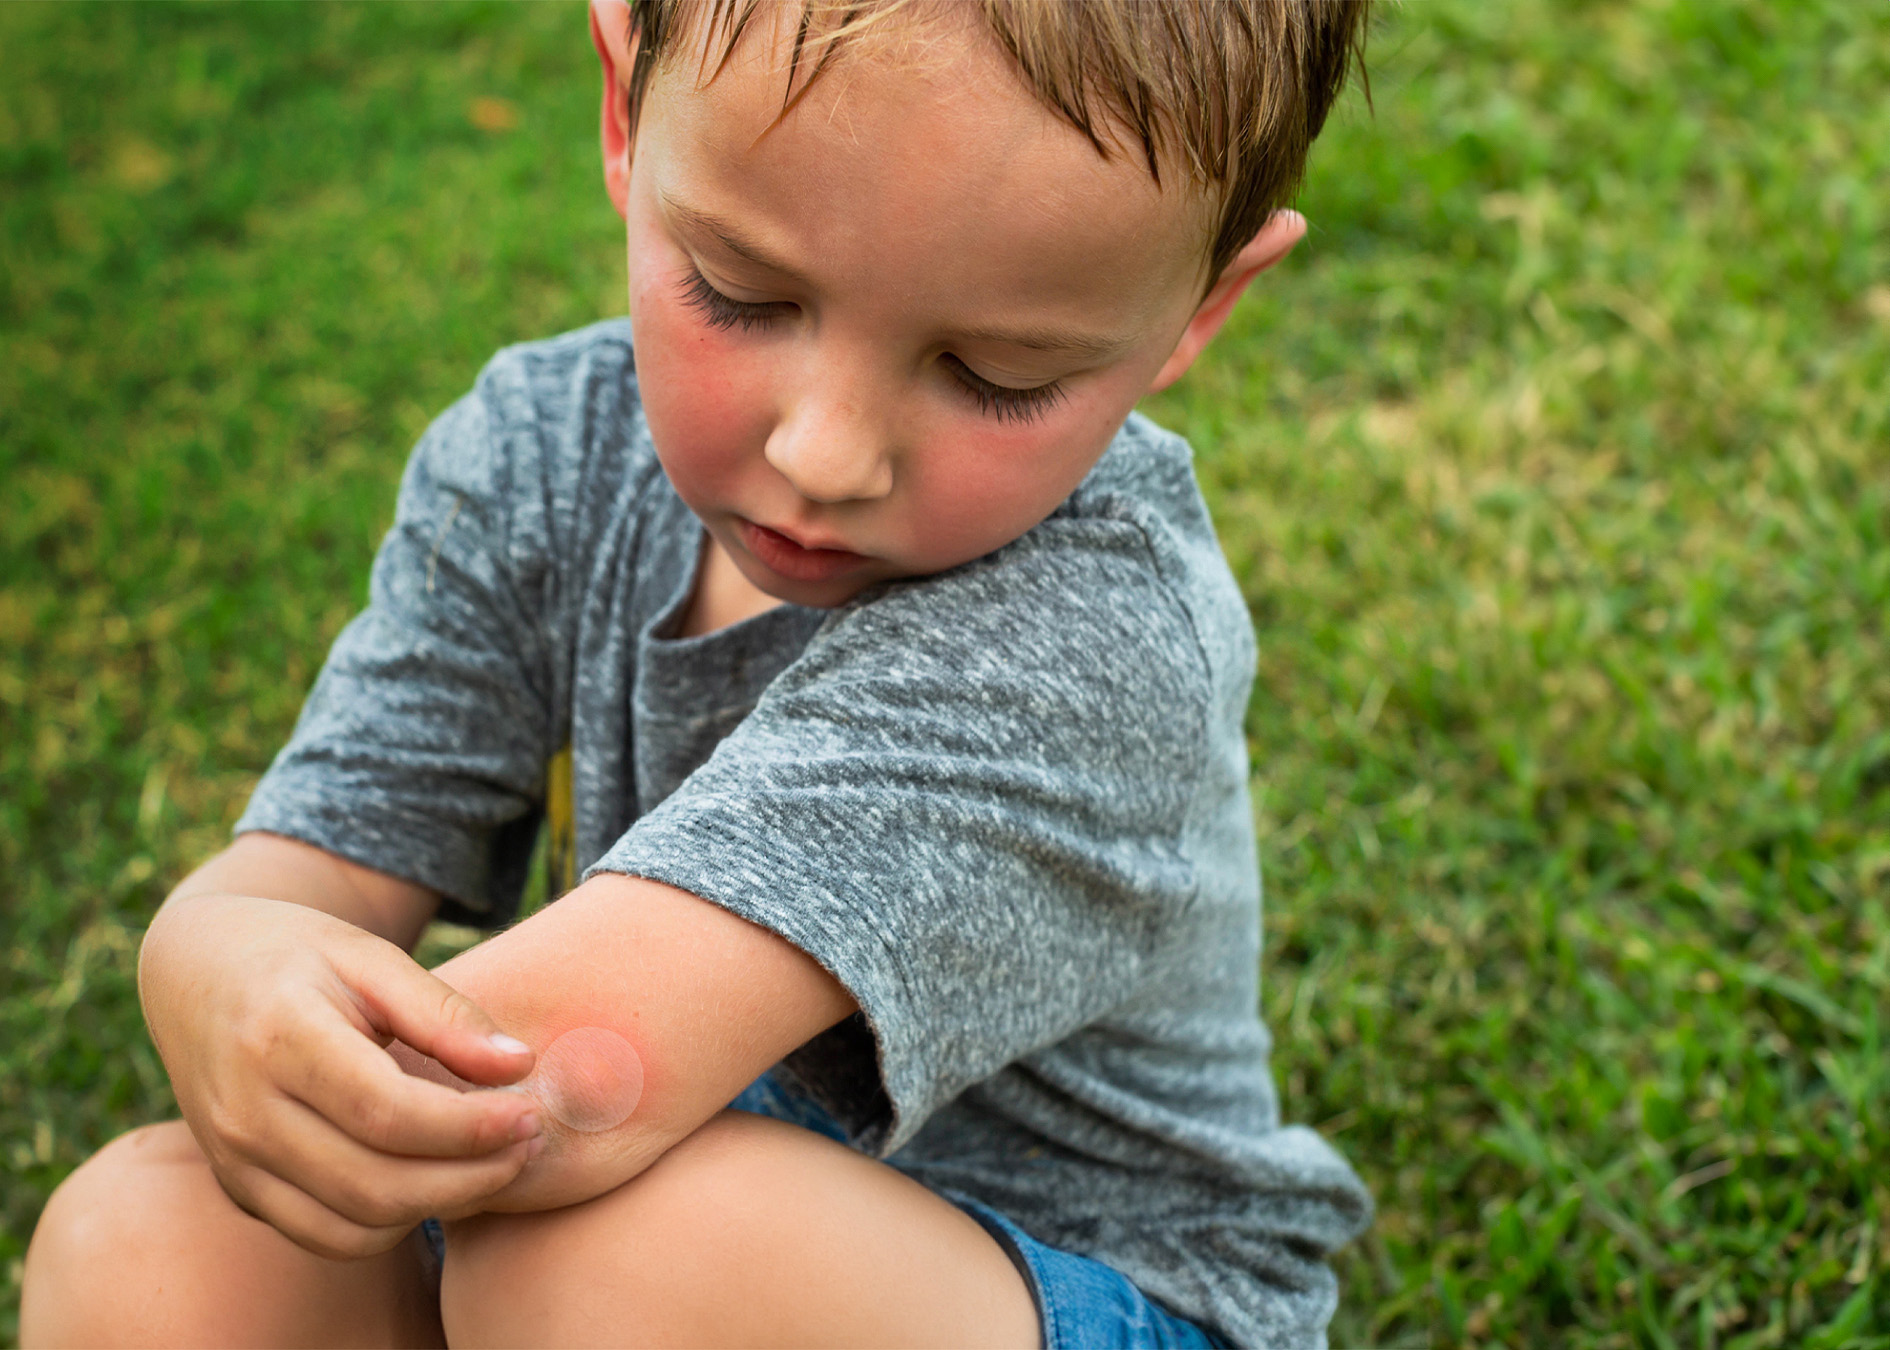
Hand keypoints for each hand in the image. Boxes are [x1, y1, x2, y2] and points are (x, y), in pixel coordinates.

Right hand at [138, 892, 544, 1258]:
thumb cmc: (296, 954)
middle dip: (471, 1175)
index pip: (386, 1111)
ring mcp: (234, 1160)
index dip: (469, 1127)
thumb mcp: (370, 956)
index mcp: (277, 1037)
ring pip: (353, 1225)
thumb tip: (519, 1065)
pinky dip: (392, 1225)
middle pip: (374, 1182)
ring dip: (441, 1207)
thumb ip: (444, 1012)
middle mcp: (245, 1111)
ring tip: (500, 1164)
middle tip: (531, 1144)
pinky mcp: (238, 1189)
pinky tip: (440, 1183)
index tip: (531, 1114)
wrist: (196, 973)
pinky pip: (325, 1236)